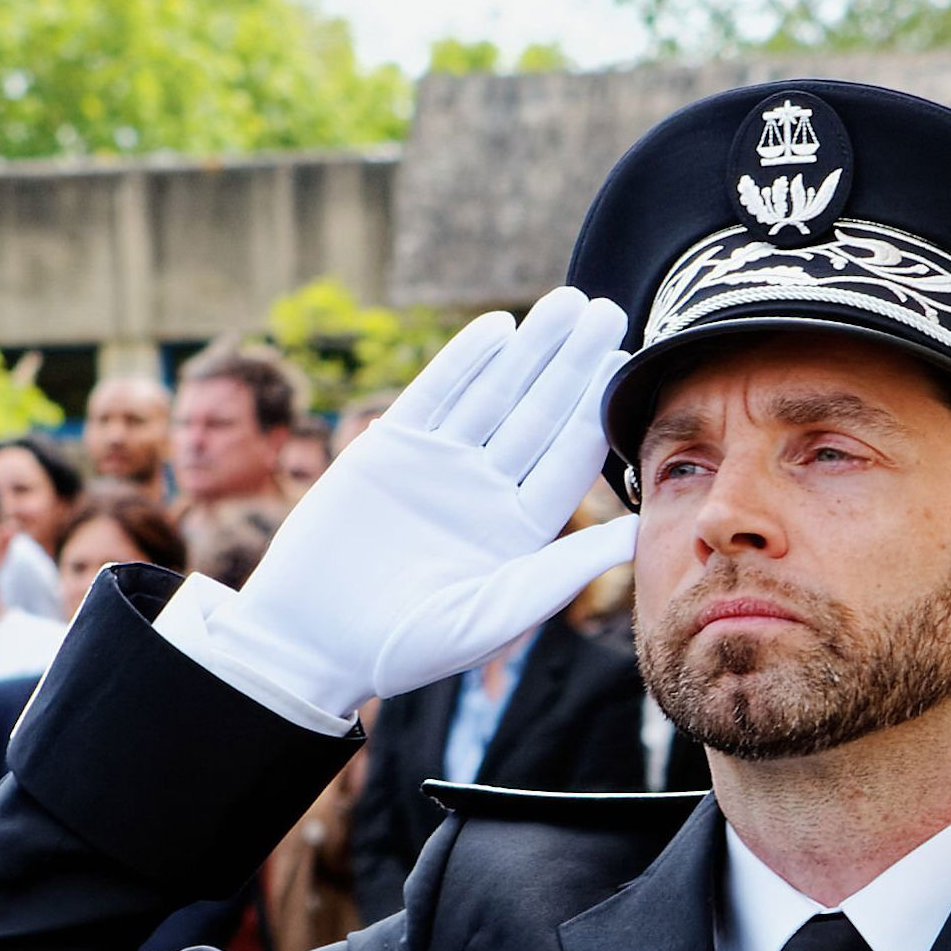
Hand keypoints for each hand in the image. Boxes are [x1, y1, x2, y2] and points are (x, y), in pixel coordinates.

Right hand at [204, 285, 635, 718]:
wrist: (314, 638)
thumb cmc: (406, 647)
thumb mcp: (493, 615)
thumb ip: (561, 573)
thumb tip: (635, 538)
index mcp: (517, 532)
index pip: (566, 462)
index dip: (595, 413)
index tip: (627, 369)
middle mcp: (484, 492)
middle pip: (538, 416)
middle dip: (572, 365)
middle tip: (607, 312)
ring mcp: (439, 466)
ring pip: (492, 395)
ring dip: (529, 350)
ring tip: (566, 304)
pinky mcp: (391, 449)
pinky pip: (436, 394)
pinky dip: (465, 361)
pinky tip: (499, 328)